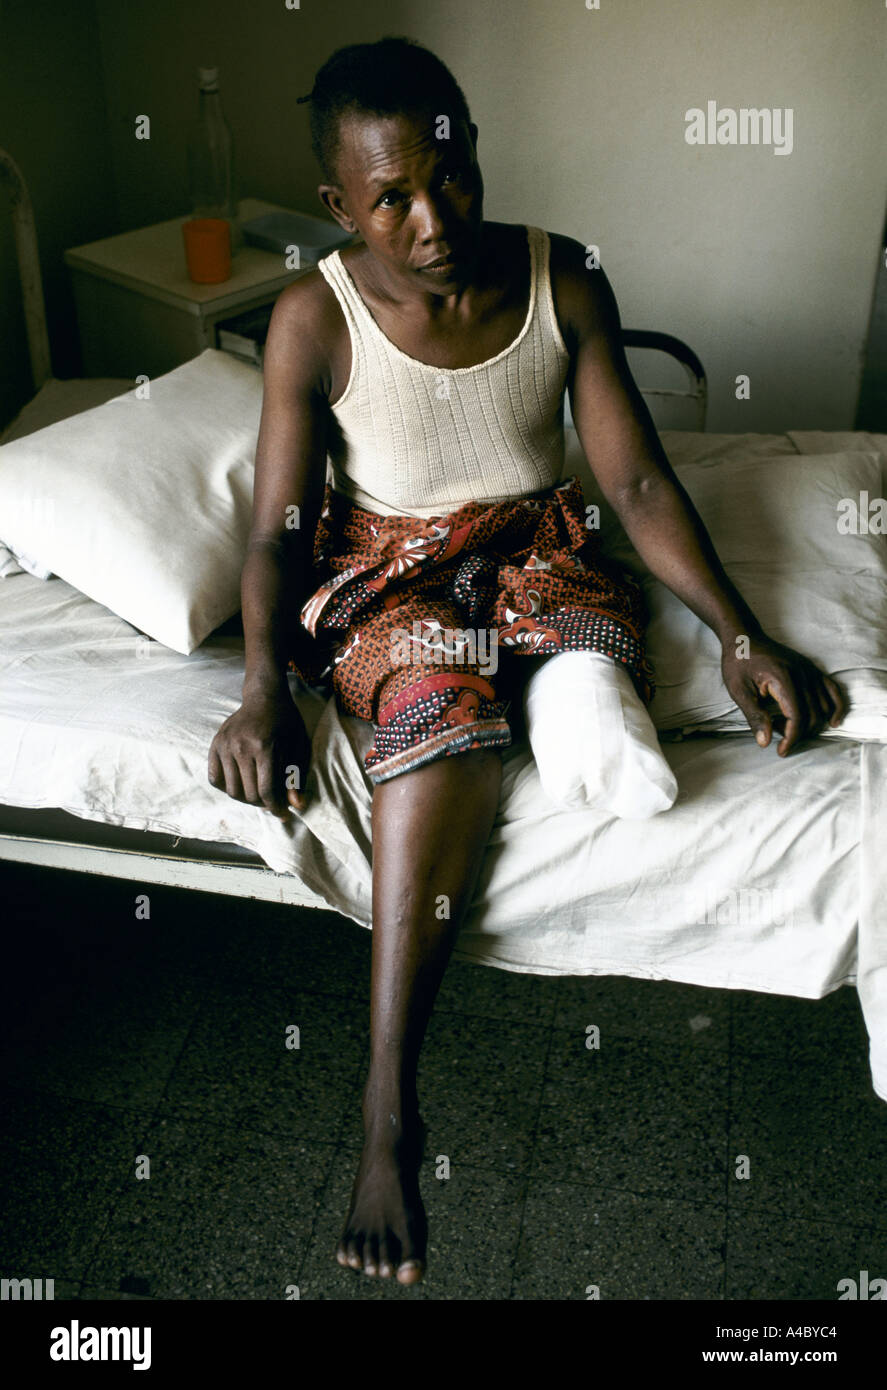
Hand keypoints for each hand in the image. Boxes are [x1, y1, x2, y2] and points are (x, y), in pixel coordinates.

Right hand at [208, 689, 311, 818]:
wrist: (264, 697)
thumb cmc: (286, 723)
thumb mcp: (299, 747)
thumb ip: (296, 777)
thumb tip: (296, 806)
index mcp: (265, 747)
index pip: (267, 790)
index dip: (276, 808)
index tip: (282, 814)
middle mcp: (242, 747)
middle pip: (249, 794)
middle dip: (263, 803)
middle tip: (272, 799)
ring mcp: (225, 745)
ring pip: (232, 791)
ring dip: (246, 798)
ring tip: (257, 792)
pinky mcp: (215, 744)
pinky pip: (215, 779)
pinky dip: (227, 787)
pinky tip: (241, 782)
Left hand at [721, 634, 847, 756]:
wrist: (745, 638)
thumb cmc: (738, 662)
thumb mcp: (738, 690)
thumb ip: (754, 716)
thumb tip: (765, 742)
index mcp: (783, 678)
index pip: (797, 716)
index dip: (792, 738)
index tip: (781, 751)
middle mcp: (802, 674)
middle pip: (813, 715)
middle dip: (798, 734)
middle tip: (776, 735)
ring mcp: (810, 671)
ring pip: (823, 708)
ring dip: (810, 725)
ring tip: (785, 725)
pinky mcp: (813, 671)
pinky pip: (833, 691)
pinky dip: (836, 707)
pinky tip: (832, 722)